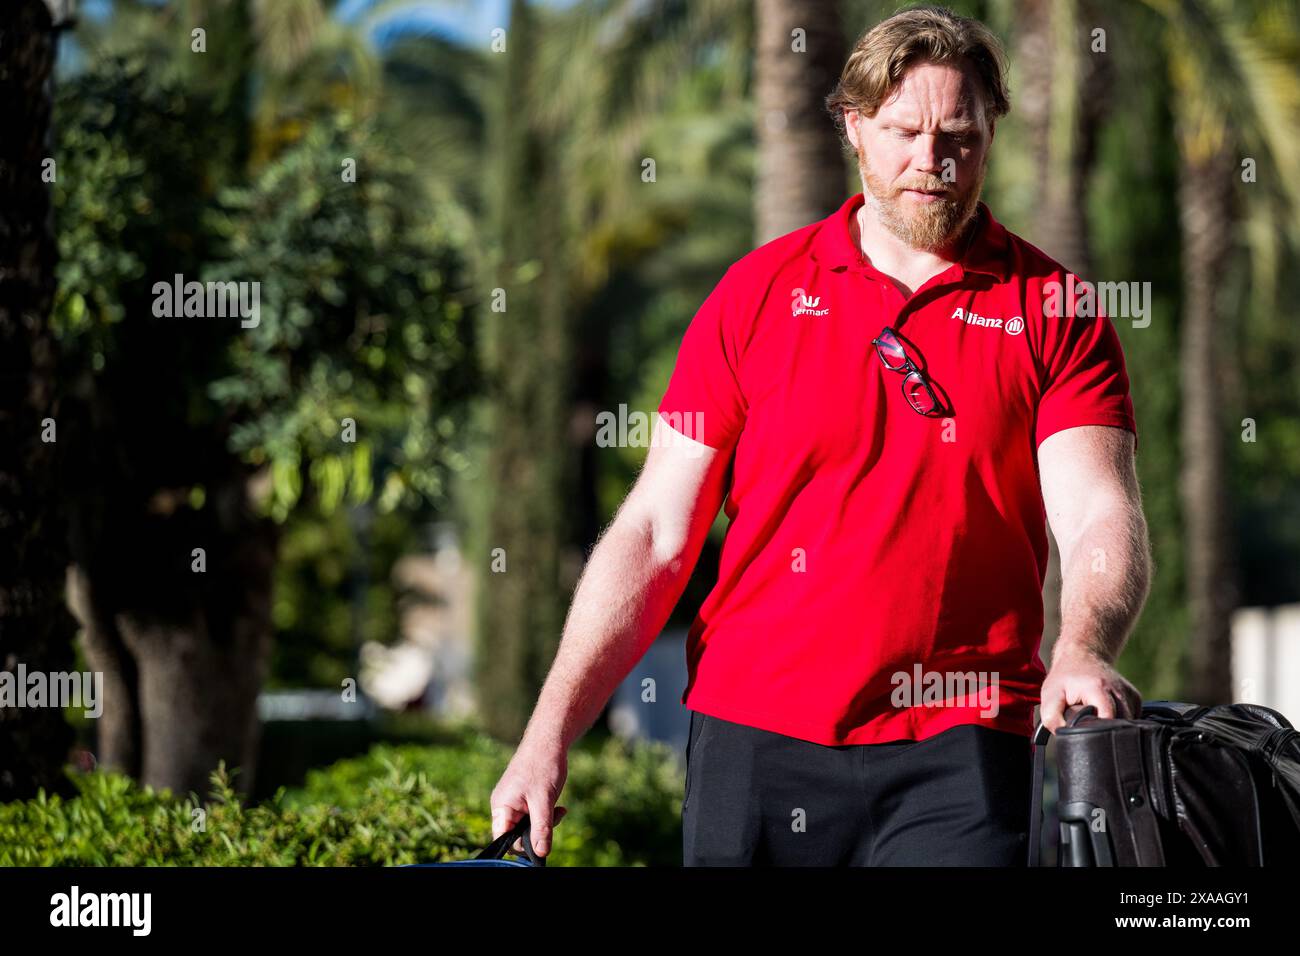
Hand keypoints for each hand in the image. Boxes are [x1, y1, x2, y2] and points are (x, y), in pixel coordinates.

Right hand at [489, 734, 568, 857]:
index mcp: (501, 807)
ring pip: (527, 826)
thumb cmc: (542, 765)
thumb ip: (541, 828)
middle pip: (516, 835)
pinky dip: (545, 815)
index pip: (503, 839)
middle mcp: (504, 806)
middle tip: (553, 819)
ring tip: (558, 810)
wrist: (549, 741)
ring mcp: (514, 802)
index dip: (520, 845)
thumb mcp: (544, 801)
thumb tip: (541, 853)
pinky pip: (532, 816)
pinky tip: (558, 807)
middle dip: (536, 832)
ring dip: (544, 823)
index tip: (539, 844)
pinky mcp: (524, 799)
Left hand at [1039, 645, 1141, 733]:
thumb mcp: (1050, 695)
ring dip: (1113, 727)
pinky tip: (1107, 714)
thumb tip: (1064, 737)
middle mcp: (1118, 691)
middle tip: (1089, 724)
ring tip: (1096, 717)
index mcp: (1098, 689)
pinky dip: (1121, 722)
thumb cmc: (1065, 679)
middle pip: (1120, 726)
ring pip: (1128, 724)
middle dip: (1105, 732)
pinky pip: (1132, 719)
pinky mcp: (1134, 697)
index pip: (1108, 719)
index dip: (1098, 732)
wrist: (1082, 656)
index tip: (1088, 735)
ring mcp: (1128, 694)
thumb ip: (1053, 718)